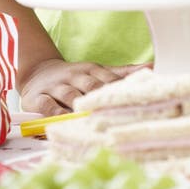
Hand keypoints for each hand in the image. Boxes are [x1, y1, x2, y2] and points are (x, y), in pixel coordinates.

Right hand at [19, 59, 148, 115]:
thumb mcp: (97, 71)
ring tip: (91, 119)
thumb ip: (121, 72)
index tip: (134, 101)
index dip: (120, 90)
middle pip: (91, 85)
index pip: (108, 78)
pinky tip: (65, 121)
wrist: (38, 72)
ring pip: (70, 94)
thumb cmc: (75, 76)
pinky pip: (48, 105)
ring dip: (80, 106)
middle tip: (114, 113)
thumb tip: (151, 67)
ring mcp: (57, 85)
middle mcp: (75, 75)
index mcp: (92, 69)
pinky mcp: (38, 97)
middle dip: (102, 98)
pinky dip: (56, 113)